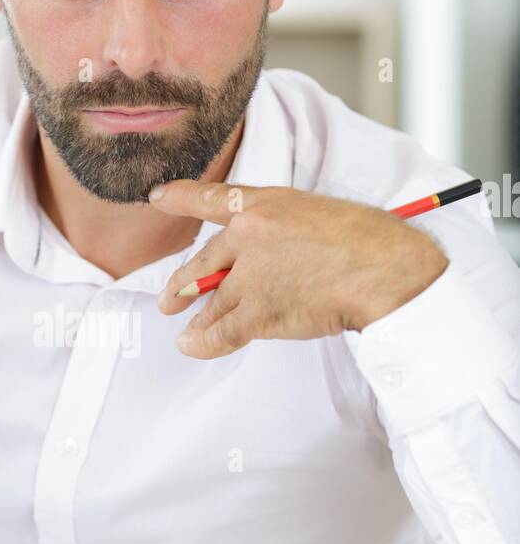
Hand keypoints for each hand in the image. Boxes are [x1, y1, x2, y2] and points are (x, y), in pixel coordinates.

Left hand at [149, 181, 447, 357]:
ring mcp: (251, 275)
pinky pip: (221, 331)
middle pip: (204, 263)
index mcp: (264, 205)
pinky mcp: (259, 312)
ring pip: (211, 301)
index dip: (180, 198)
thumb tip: (268, 256)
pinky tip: (193, 345)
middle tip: (170, 298)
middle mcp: (249, 237)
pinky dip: (204, 342)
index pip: (211, 198)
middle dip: (183, 284)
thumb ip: (283, 230)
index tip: (159, 198)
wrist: (385, 272)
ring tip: (184, 331)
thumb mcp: (318, 214)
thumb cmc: (367, 243)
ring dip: (196, 318)